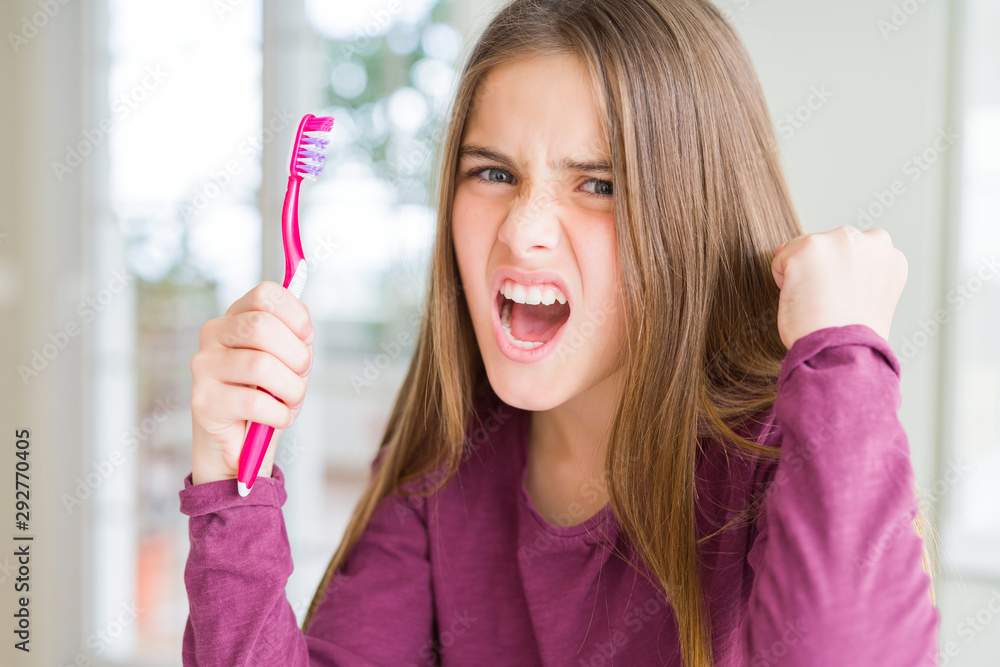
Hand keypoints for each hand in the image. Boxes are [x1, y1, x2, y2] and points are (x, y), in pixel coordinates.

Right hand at [189, 281, 314, 484]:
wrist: (240, 441)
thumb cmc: (268, 393)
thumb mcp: (289, 359)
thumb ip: (296, 337)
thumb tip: (304, 331)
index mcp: (237, 315)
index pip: (265, 294)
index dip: (295, 315)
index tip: (306, 338)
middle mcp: (214, 334)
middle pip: (261, 326)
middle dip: (296, 355)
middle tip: (300, 376)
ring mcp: (204, 365)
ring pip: (260, 365)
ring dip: (291, 389)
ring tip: (290, 401)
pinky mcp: (203, 400)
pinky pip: (254, 402)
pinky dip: (279, 414)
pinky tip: (278, 418)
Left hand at [770, 226, 907, 350]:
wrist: (842, 353)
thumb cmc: (848, 337)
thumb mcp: (862, 299)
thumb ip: (843, 270)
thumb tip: (784, 246)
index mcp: (891, 258)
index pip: (854, 255)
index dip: (841, 281)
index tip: (844, 303)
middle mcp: (872, 242)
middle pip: (830, 245)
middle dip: (822, 270)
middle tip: (831, 305)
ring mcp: (841, 241)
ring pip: (806, 249)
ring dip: (803, 273)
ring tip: (819, 304)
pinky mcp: (810, 247)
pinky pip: (782, 259)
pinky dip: (784, 280)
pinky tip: (803, 300)